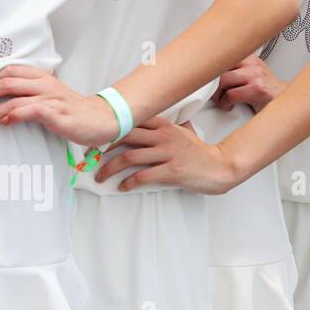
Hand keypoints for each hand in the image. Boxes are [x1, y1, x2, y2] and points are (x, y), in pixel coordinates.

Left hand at [0, 65, 118, 147]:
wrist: (100, 119)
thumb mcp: (48, 95)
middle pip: (5, 81)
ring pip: (12, 97)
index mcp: (42, 77)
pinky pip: (29, 110)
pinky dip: (12, 115)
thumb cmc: (71, 110)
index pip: (8, 69)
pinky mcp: (56, 113)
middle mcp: (45, 84)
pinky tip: (3, 122)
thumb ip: (27, 92)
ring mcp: (51, 98)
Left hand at [94, 116, 238, 194]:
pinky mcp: (171, 170)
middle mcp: (164, 136)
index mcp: (164, 125)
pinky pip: (142, 176)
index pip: (131, 122)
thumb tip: (150, 122)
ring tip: (101, 177)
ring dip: (110, 169)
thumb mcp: (184, 132)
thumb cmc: (199, 151)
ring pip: (129, 158)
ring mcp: (168, 153)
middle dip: (103, 149)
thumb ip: (167, 126)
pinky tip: (122, 187)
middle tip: (91, 159)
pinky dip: (127, 183)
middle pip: (125, 137)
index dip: (111, 130)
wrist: (218, 167)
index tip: (97, 140)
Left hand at [212, 55, 285, 111]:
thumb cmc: (265, 91)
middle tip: (212, 93)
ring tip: (220, 100)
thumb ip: (234, 70)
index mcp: (248, 57)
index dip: (208, 66)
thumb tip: (210, 76)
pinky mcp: (258, 89)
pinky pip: (231, 95)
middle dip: (212, 84)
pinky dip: (225, 104)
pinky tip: (228, 106)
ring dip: (217, 94)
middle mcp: (252, 63)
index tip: (202, 74)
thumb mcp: (250, 74)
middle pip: (219, 67)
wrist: (283, 100)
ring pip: (223, 80)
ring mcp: (256, 75)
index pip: (222, 55)